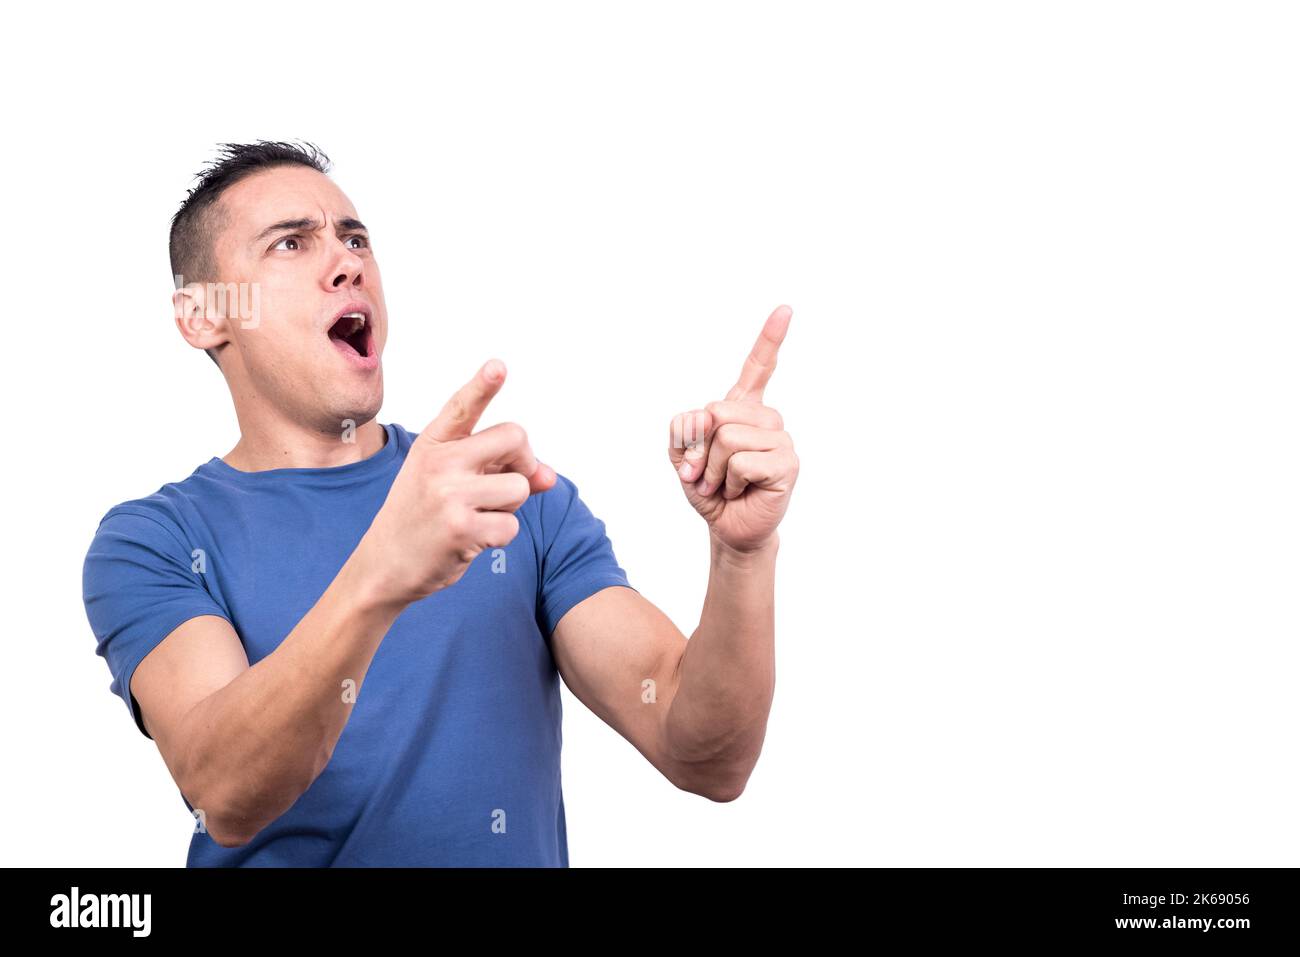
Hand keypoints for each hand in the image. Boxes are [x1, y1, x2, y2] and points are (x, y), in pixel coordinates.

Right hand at [360, 359, 555, 605]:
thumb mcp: (451, 482)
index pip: (462, 407)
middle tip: (505, 481)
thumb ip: (498, 469)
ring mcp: (449, 495)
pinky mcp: (461, 529)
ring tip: (477, 515)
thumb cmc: (425, 517)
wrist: (385, 564)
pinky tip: (471, 539)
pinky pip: (512, 525)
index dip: (482, 386)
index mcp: (433, 443)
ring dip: (509, 507)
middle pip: (515, 437)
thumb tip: (550, 477)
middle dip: (524, 462)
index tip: (499, 367)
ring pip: (520, 487)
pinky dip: (500, 536)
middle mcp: (439, 462)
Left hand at [668, 305, 799, 553]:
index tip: (785, 309)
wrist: (726, 527)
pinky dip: (728, 482)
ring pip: (727, 437)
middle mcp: (766, 419)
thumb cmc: (708, 489)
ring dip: (713, 469)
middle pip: (717, 411)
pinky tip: (739, 492)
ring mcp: (780, 440)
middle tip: (707, 473)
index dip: (770, 338)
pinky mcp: (787, 465)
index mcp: (743, 409)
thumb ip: (683, 431)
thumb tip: (707, 419)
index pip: (758, 368)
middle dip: (700, 448)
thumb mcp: (681, 456)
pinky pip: (743, 461)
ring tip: (724, 483)